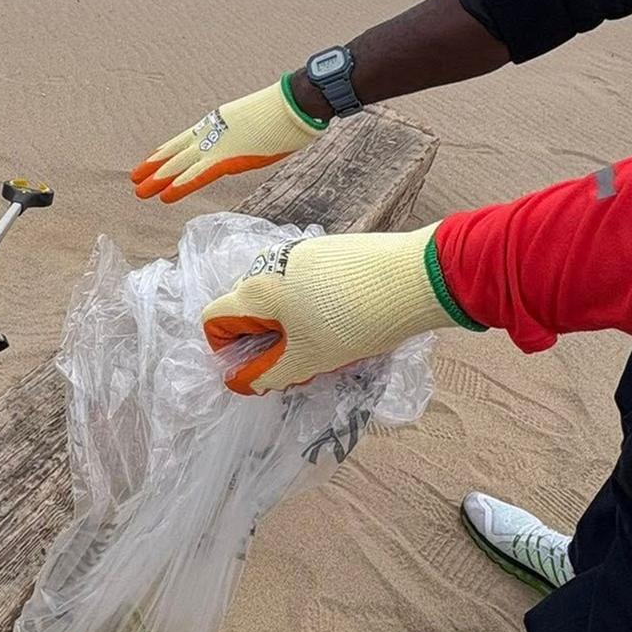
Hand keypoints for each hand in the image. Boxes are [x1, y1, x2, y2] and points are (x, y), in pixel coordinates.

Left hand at [131, 79, 323, 202]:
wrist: (295, 103)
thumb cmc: (285, 113)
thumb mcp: (257, 125)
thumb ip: (244, 137)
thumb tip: (243, 148)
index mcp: (218, 122)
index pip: (185, 139)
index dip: (165, 152)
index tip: (149, 161)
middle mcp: (212, 131)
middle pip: (177, 152)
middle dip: (156, 167)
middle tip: (134, 179)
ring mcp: (218, 143)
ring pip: (181, 164)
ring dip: (160, 179)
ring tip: (140, 192)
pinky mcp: (228, 157)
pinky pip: (199, 174)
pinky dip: (181, 185)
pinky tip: (166, 196)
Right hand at [200, 226, 465, 392]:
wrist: (417, 276)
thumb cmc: (355, 321)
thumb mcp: (311, 358)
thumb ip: (272, 373)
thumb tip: (245, 382)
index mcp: (257, 290)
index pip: (214, 318)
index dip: (226, 349)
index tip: (256, 369)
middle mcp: (270, 264)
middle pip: (246, 306)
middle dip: (261, 339)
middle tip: (294, 364)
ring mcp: (301, 253)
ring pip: (278, 295)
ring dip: (288, 324)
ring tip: (325, 344)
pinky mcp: (329, 249)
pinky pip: (303, 282)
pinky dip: (310, 305)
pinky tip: (345, 320)